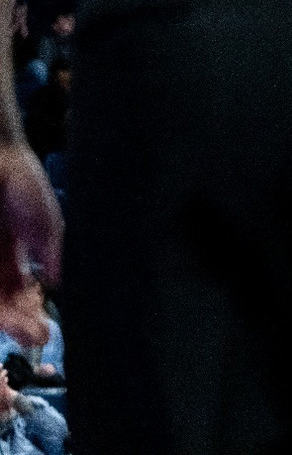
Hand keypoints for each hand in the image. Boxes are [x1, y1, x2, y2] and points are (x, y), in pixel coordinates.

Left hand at [0, 147, 58, 346]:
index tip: (47, 330)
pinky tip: (11, 316)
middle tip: (37, 337)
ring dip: (9, 321)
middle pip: (4, 303)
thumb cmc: (22, 183)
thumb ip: (51, 254)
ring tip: (28, 331)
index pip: (22, 293)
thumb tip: (58, 284)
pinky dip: (2, 310)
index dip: (32, 313)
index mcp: (16, 254)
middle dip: (20, 323)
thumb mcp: (46, 223)